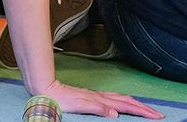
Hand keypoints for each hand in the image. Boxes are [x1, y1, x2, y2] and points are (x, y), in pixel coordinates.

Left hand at [38, 79, 162, 118]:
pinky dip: (122, 100)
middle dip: (142, 107)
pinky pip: (112, 97)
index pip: (125, 106)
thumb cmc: (60, 99)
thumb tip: (115, 113)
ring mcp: (95, 95)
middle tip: (157, 114)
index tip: (155, 115)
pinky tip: (120, 101)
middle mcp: (99, 96)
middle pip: (126, 101)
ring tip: (144, 107)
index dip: (141, 111)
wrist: (45, 88)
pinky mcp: (89, 96)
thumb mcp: (78, 105)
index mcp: (99, 100)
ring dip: (134, 103)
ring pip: (120, 98)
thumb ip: (96, 108)